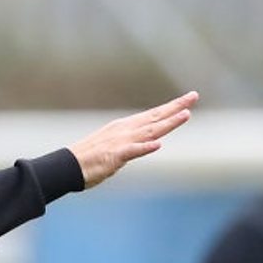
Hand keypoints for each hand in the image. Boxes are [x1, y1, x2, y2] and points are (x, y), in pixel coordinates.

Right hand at [69, 91, 198, 188]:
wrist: (68, 166)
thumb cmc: (90, 157)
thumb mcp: (115, 144)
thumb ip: (133, 141)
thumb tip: (149, 141)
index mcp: (126, 127)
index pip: (153, 115)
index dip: (172, 107)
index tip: (188, 100)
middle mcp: (126, 130)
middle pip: (156, 117)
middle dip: (176, 107)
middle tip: (194, 96)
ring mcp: (121, 142)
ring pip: (150, 132)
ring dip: (168, 123)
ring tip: (185, 115)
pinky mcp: (114, 156)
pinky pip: (132, 151)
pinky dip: (145, 148)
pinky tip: (158, 145)